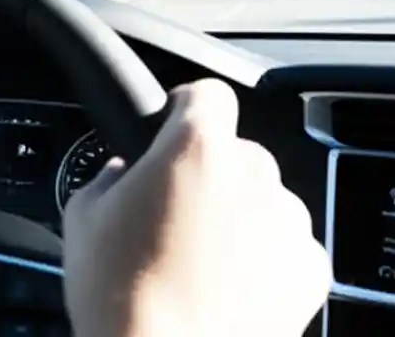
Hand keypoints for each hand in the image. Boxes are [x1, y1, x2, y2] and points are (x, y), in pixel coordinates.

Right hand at [62, 78, 330, 336]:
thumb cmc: (121, 299)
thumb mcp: (84, 219)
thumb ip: (111, 176)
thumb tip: (125, 174)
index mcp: (197, 148)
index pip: (207, 94)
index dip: (184, 112)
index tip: (172, 133)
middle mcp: (254, 174)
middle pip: (236, 153)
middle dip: (209, 176)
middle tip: (173, 219)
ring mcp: (289, 222)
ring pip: (264, 201)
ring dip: (239, 219)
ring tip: (200, 264)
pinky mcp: (310, 268)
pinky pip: (286, 246)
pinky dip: (265, 261)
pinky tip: (228, 290)